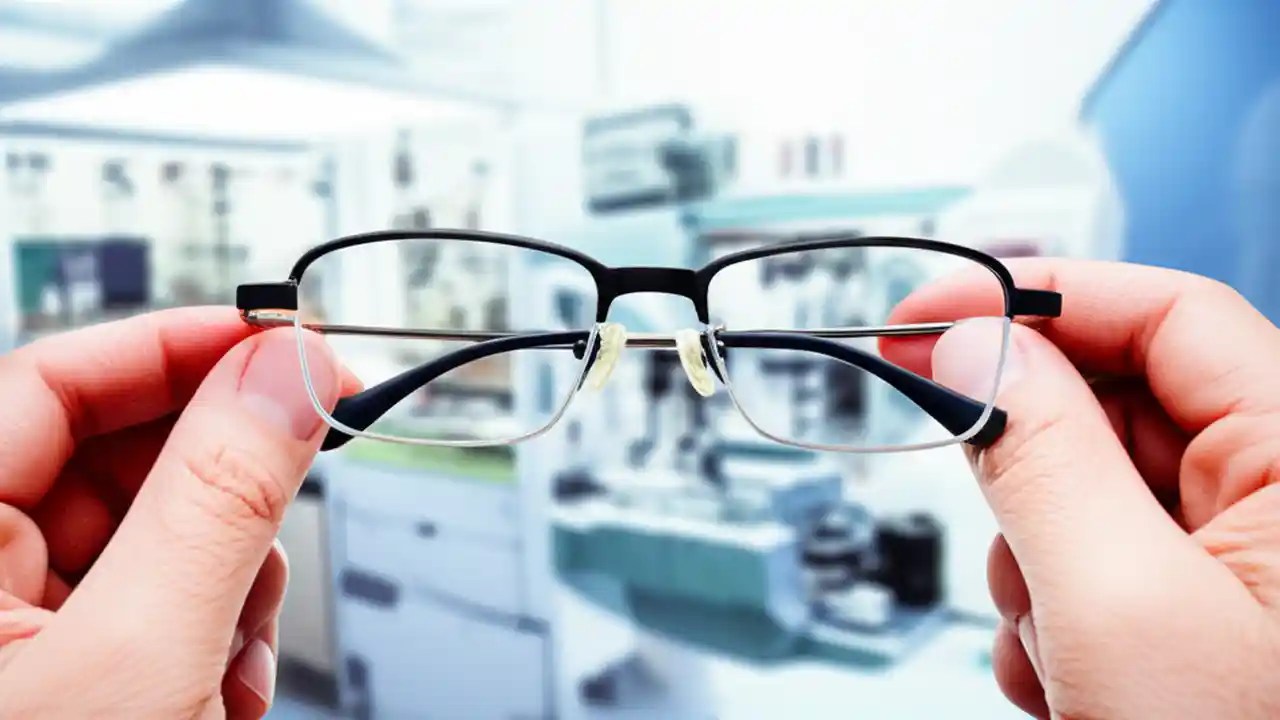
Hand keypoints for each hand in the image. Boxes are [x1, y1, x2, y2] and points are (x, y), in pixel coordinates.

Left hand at [0, 308, 343, 718]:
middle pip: (123, 460)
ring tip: (240, 658)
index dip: (177, 348)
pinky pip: (167, 605)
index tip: (289, 346)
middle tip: (297, 496)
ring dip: (236, 583)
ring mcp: (25, 630)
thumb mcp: (143, 655)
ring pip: (164, 535)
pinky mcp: (80, 671)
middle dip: (227, 495)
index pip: (52, 385)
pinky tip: (224, 691)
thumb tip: (286, 372)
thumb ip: (218, 503)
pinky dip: (220, 635)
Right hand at [896, 259, 1279, 718]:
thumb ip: (1039, 455)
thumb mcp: (1115, 606)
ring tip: (1059, 651)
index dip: (1040, 300)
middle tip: (987, 515)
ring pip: (1089, 492)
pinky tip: (1072, 681)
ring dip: (1037, 564)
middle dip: (1031, 467)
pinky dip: (1052, 612)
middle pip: (1117, 406)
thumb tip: (974, 345)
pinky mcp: (1201, 612)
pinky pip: (1093, 562)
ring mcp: (1241, 562)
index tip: (926, 316)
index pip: (1168, 316)